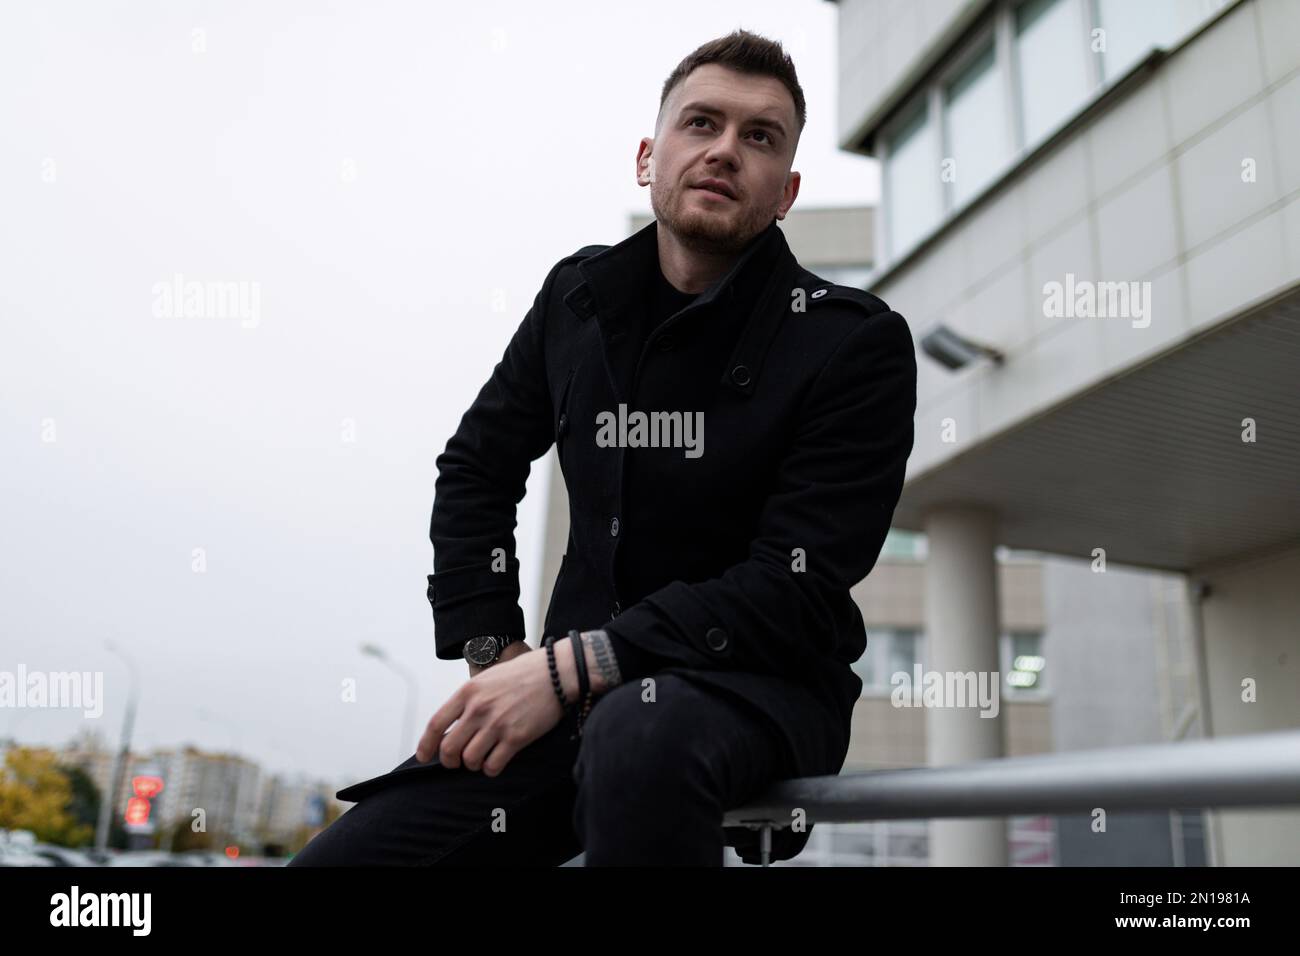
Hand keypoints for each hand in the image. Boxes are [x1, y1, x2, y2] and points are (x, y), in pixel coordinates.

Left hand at [419, 639, 570, 776]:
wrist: (556, 673)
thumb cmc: (524, 674)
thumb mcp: (488, 678)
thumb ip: (470, 699)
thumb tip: (455, 724)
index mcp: (468, 692)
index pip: (436, 724)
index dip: (426, 745)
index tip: (424, 756)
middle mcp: (479, 709)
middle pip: (449, 748)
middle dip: (450, 761)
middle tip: (457, 761)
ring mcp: (497, 724)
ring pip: (469, 760)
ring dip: (473, 764)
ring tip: (481, 758)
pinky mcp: (516, 738)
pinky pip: (493, 765)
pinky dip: (491, 768)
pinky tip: (497, 760)